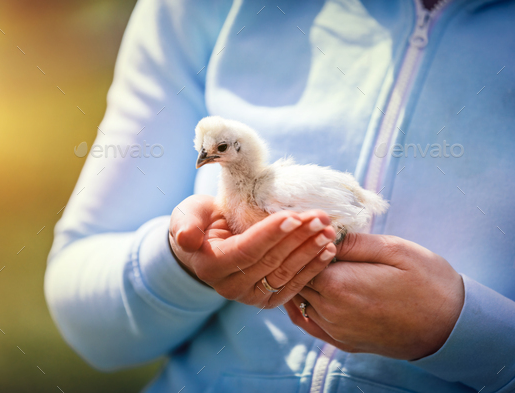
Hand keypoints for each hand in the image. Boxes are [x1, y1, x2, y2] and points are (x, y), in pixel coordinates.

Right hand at [169, 195, 336, 307]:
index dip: (271, 234)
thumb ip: (185, 225)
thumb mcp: (186, 216)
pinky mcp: (267, 299)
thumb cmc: (200, 222)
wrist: (209, 242)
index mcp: (211, 266)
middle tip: (321, 218)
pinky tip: (329, 251)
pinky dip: (313, 268)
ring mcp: (250, 296)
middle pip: (270, 262)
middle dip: (298, 238)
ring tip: (329, 231)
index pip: (247, 250)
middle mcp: (230, 287)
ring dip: (310, 252)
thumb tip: (186, 239)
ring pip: (285, 274)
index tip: (294, 216)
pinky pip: (293, 285)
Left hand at [284, 234, 463, 359]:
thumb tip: (322, 232)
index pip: (300, 258)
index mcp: (339, 285)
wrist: (451, 328)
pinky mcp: (342, 342)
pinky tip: (307, 289)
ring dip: (301, 280)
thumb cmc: (427, 282)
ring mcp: (335, 331)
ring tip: (311, 260)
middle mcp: (330, 311)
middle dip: (299, 258)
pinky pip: (308, 322)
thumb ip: (353, 241)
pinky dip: (302, 305)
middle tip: (306, 240)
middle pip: (296, 279)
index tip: (309, 226)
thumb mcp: (394, 249)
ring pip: (298, 300)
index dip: (302, 240)